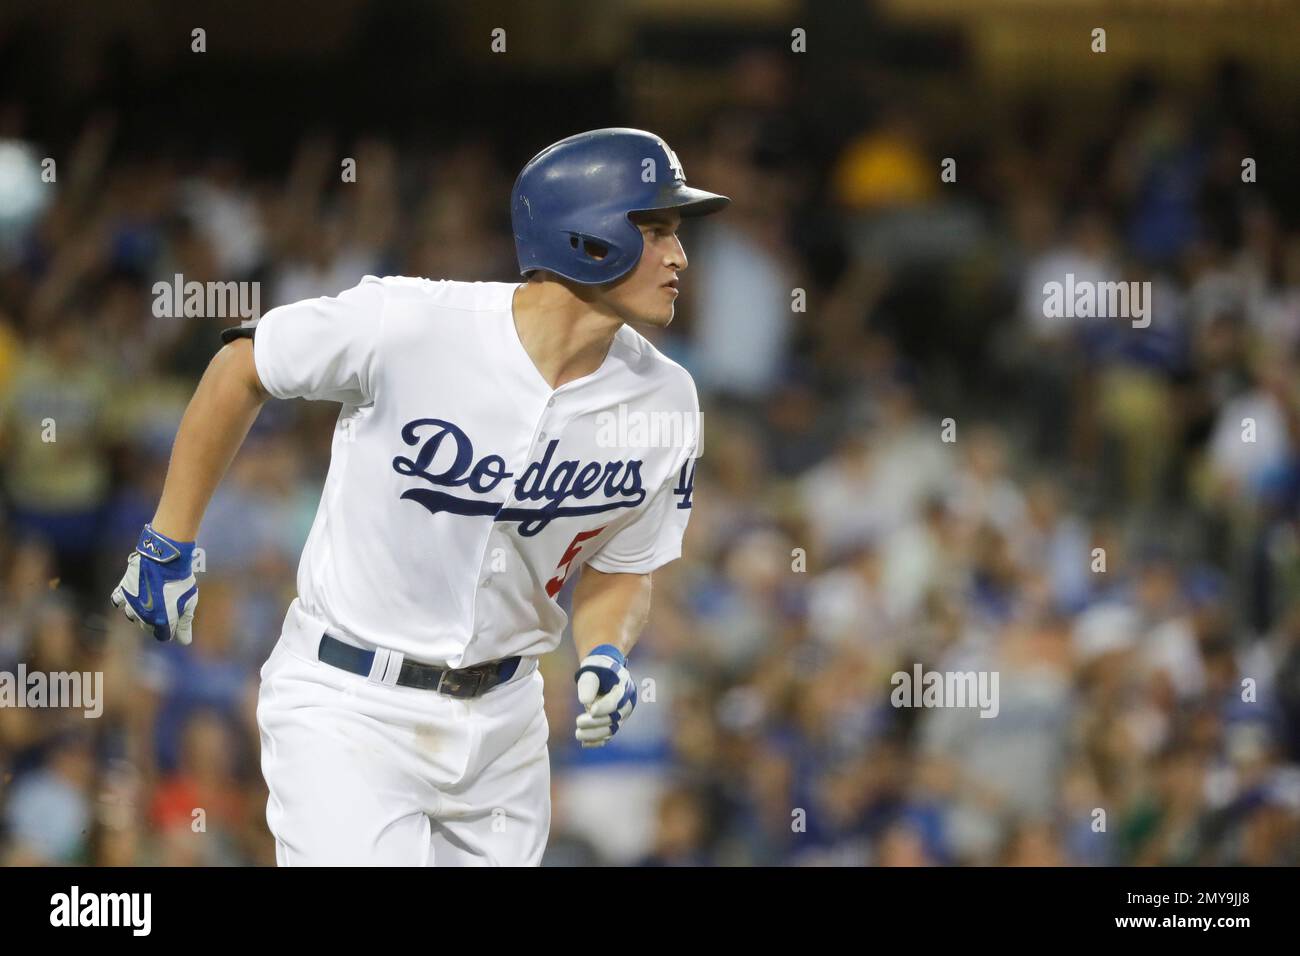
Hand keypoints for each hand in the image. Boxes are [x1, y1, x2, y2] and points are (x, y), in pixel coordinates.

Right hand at [110, 524, 198, 644]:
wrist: (164, 560)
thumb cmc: (180, 581)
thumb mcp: (189, 602)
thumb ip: (185, 623)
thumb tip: (185, 641)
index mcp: (160, 622)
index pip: (163, 636)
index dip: (170, 630)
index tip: (175, 621)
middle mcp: (143, 617)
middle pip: (147, 627)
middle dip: (156, 622)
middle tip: (165, 607)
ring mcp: (131, 605)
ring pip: (133, 616)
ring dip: (141, 612)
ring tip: (151, 600)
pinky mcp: (123, 592)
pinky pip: (118, 602)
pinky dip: (124, 602)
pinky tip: (134, 597)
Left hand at [574, 644, 636, 747]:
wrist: (604, 672)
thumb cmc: (597, 670)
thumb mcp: (591, 671)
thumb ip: (588, 684)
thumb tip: (584, 701)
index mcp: (624, 686)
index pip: (616, 700)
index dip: (604, 707)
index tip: (590, 711)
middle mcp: (627, 702)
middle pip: (614, 717)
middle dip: (596, 722)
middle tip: (578, 722)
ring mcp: (622, 714)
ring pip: (612, 729)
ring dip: (595, 734)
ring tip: (578, 734)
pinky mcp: (616, 723)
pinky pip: (608, 735)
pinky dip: (597, 741)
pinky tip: (585, 743)